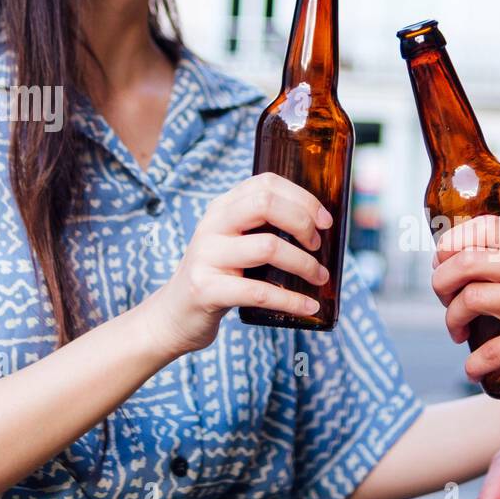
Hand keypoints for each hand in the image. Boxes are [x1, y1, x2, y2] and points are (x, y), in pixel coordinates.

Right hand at [141, 172, 331, 357]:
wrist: (175, 315)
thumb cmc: (220, 277)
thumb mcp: (235, 242)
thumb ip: (263, 228)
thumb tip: (320, 229)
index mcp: (222, 208)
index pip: (266, 183)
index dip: (302, 198)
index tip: (324, 221)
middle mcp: (212, 225)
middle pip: (265, 203)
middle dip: (303, 223)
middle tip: (318, 246)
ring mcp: (206, 256)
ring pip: (268, 247)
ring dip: (304, 264)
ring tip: (319, 278)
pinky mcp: (206, 289)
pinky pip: (258, 292)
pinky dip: (291, 300)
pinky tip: (308, 307)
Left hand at [431, 216, 499, 381]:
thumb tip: (467, 255)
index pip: (489, 226)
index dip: (455, 239)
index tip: (442, 257)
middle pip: (469, 261)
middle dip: (441, 279)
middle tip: (442, 296)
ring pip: (470, 298)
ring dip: (451, 318)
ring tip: (456, 329)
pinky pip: (488, 350)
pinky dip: (472, 363)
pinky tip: (472, 369)